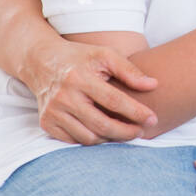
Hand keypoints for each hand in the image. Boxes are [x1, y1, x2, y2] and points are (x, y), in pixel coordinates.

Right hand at [27, 38, 157, 144]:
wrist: (41, 62)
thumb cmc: (80, 57)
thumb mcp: (105, 55)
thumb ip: (129, 70)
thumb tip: (153, 85)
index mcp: (79, 78)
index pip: (113, 101)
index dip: (135, 112)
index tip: (152, 118)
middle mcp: (63, 97)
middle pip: (101, 124)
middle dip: (126, 132)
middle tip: (142, 131)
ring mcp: (53, 112)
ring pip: (88, 137)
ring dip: (110, 139)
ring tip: (125, 132)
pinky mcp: (46, 123)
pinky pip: (73, 140)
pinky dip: (92, 140)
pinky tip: (105, 133)